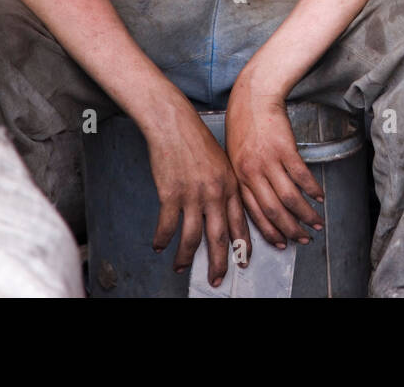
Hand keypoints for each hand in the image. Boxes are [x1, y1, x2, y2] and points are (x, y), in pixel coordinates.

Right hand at [143, 97, 250, 287]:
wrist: (175, 125)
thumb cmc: (197, 140)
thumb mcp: (222, 162)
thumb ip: (225, 187)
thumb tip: (225, 210)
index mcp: (230, 186)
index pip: (240, 223)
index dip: (242, 246)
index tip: (244, 261)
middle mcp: (215, 194)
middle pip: (220, 236)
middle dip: (220, 262)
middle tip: (218, 279)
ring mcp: (193, 195)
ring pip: (193, 237)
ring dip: (186, 257)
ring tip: (181, 267)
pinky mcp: (171, 194)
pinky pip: (167, 226)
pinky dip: (163, 239)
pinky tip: (159, 246)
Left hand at [225, 69, 324, 248]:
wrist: (253, 99)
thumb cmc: (244, 127)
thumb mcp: (235, 157)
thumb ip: (246, 180)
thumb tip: (261, 204)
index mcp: (239, 178)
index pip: (254, 214)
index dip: (270, 232)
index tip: (282, 244)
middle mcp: (252, 173)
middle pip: (273, 211)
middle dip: (290, 230)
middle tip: (303, 240)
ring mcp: (268, 161)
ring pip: (289, 198)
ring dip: (305, 214)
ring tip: (316, 223)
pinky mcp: (284, 149)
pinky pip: (301, 177)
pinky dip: (313, 190)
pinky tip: (320, 197)